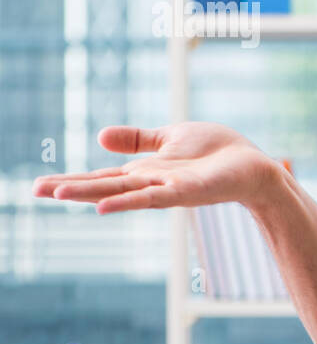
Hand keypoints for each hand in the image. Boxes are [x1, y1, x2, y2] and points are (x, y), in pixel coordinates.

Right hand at [32, 123, 278, 214]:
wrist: (255, 166)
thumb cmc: (219, 153)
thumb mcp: (171, 138)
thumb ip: (139, 140)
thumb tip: (99, 137)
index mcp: (146, 171)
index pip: (102, 175)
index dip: (72, 179)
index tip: (39, 185)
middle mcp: (151, 182)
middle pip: (104, 185)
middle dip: (70, 188)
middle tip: (34, 191)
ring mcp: (168, 188)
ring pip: (123, 191)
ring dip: (91, 193)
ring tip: (58, 194)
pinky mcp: (187, 191)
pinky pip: (154, 197)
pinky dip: (129, 200)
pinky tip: (103, 206)